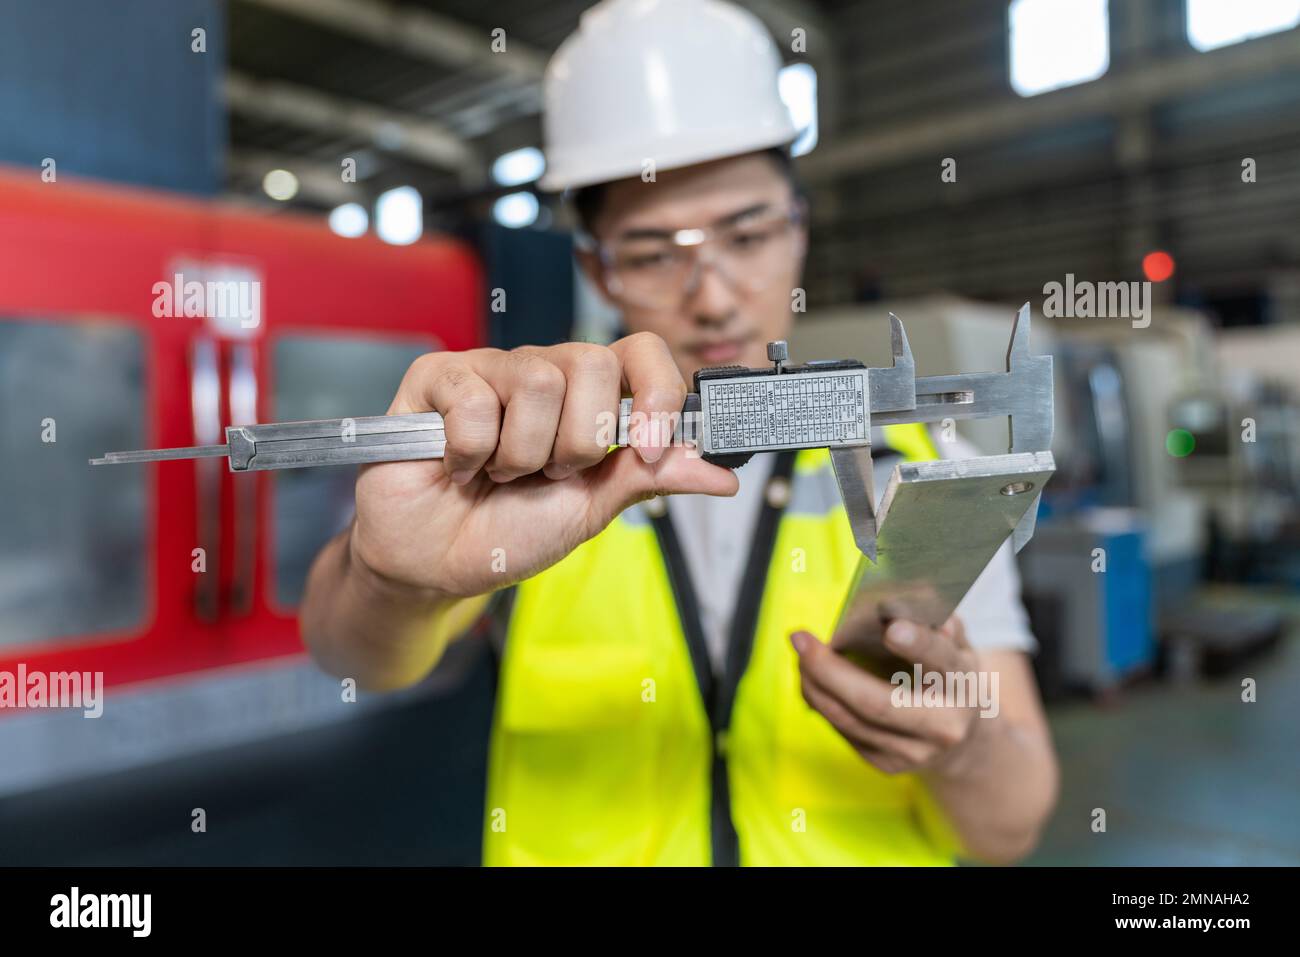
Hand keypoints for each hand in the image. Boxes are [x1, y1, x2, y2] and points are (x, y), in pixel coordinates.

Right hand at [350, 333, 738, 597]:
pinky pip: (476, 400)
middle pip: (593, 363)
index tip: (651, 447)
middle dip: (578, 443)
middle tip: (548, 475)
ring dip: (522, 454)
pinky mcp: (437, 377)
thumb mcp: (592, 510)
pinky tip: (459, 466)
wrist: (435, 565)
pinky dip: (472, 452)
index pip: (642, 352)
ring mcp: (490, 369)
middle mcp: (545, 372)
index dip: (657, 393)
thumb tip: (723, 473)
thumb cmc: (509, 531)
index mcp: (589, 397)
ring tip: (499, 474)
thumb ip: (651, 478)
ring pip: (537, 381)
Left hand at [791, 616, 980, 774]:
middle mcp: (942, 726)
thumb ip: (935, 623)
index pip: (941, 663)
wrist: (964, 741)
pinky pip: (844, 731)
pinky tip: (811, 679)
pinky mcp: (887, 764)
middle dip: (830, 671)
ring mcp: (913, 752)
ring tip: (800, 654)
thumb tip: (897, 605)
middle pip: (878, 703)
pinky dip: (821, 701)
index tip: (891, 628)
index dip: (918, 646)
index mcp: (964, 686)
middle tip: (800, 639)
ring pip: (850, 720)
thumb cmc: (951, 676)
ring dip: (815, 685)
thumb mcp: (957, 646)